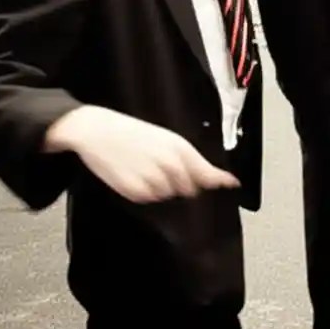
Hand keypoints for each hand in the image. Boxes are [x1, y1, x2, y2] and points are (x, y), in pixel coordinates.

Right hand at [45, 106, 238, 202]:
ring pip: (168, 195)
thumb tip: (211, 178)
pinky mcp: (136, 190)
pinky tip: (133, 173)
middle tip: (162, 168)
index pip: (206, 172)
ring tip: (144, 166)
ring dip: (162, 187)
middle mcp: (170, 165)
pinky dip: (144, 190)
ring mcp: (153, 179)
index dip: (220, 179)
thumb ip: (189, 159)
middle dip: (183, 183)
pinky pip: (148, 198)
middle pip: (189, 188)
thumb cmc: (132, 132)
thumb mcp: (165, 138)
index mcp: (179, 148)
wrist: (97, 130)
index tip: (232, 184)